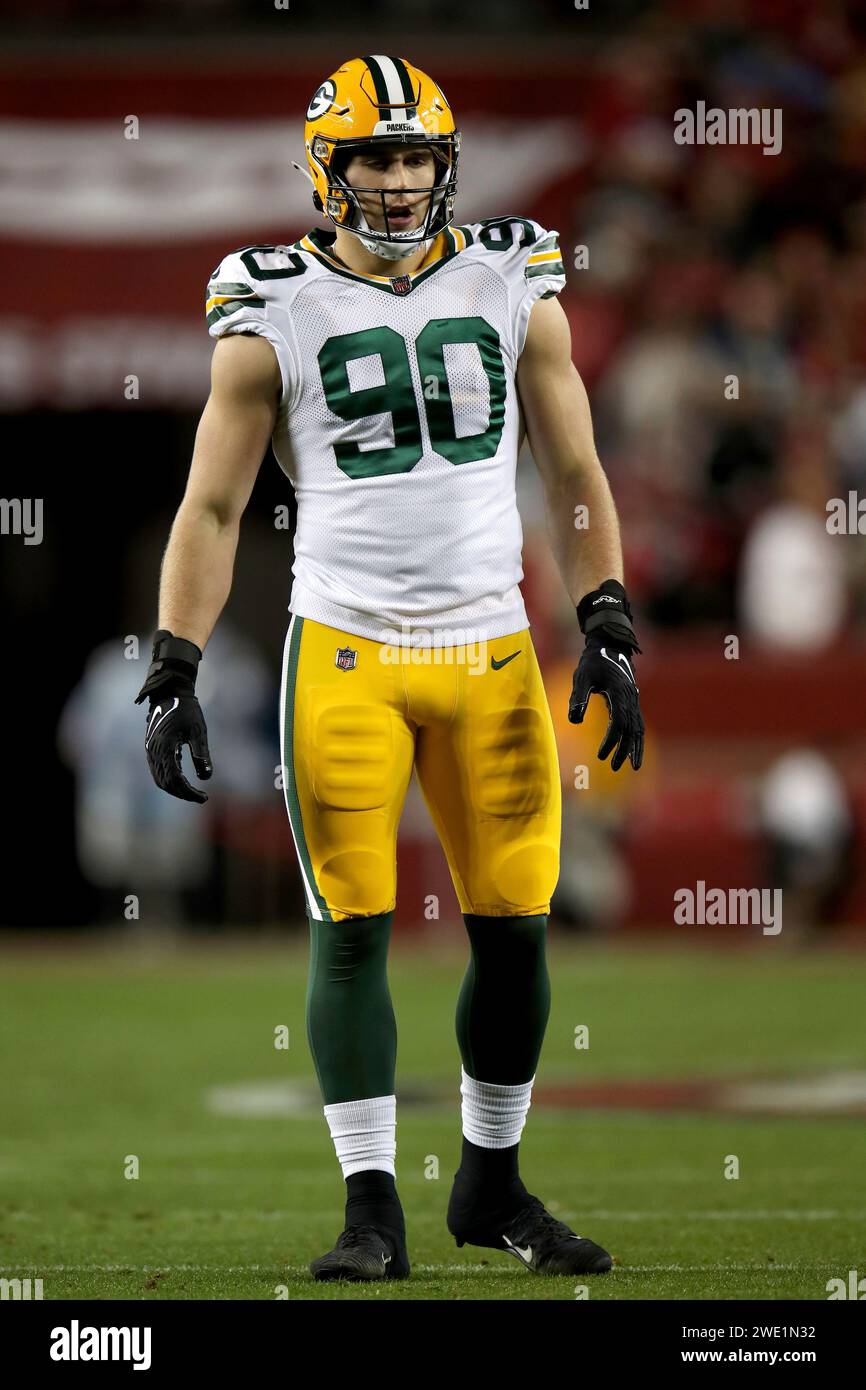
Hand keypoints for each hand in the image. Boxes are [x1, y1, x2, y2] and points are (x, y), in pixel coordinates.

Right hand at [142, 690, 212, 802]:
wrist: (170, 694)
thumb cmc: (187, 710)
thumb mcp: (198, 731)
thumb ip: (201, 754)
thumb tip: (206, 777)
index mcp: (164, 748)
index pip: (175, 780)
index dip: (189, 792)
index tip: (204, 797)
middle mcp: (154, 752)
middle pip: (165, 783)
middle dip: (183, 793)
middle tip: (201, 797)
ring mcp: (150, 751)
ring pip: (160, 779)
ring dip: (176, 789)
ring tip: (193, 792)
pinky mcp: (152, 749)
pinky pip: (158, 771)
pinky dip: (170, 780)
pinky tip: (184, 781)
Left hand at [568, 635, 643, 771]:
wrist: (609, 647)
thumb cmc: (593, 663)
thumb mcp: (582, 676)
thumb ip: (578, 697)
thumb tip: (574, 720)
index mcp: (619, 693)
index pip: (618, 721)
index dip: (611, 740)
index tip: (600, 755)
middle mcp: (630, 699)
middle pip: (631, 729)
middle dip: (624, 750)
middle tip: (613, 767)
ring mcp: (634, 702)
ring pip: (638, 730)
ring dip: (635, 749)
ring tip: (632, 768)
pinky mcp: (632, 704)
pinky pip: (638, 725)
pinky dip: (637, 741)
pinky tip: (633, 753)